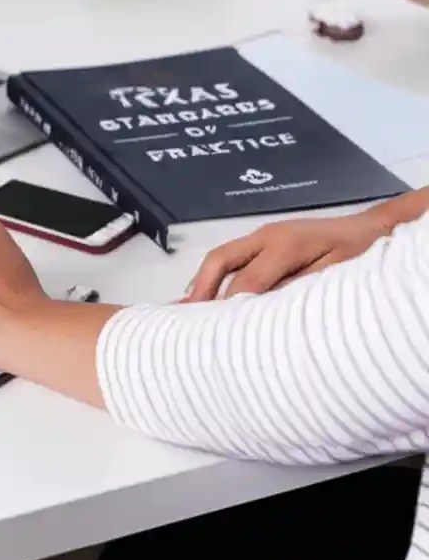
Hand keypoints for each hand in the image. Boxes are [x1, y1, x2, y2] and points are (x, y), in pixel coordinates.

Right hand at [185, 210, 392, 300]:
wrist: (375, 228)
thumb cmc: (361, 254)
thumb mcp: (335, 276)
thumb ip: (297, 290)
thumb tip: (262, 309)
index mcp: (285, 245)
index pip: (245, 282)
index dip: (228, 307)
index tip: (213, 331)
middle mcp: (267, 235)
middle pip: (221, 259)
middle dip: (200, 288)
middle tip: (184, 315)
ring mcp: (265, 234)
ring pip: (222, 256)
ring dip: (203, 280)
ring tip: (187, 307)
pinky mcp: (267, 238)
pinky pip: (233, 256)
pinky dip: (216, 275)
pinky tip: (206, 292)